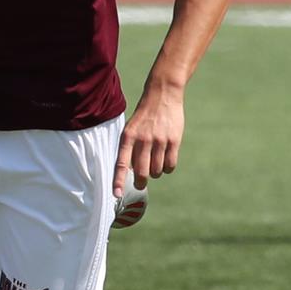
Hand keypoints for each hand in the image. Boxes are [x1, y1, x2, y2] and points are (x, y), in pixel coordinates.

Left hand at [114, 83, 183, 207]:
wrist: (163, 94)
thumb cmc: (144, 115)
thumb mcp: (131, 128)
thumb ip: (129, 148)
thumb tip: (129, 172)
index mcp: (128, 136)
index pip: (121, 163)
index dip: (118, 180)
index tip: (117, 194)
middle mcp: (143, 140)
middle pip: (142, 173)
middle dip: (140, 182)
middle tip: (140, 184)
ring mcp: (159, 141)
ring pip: (157, 171)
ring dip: (155, 173)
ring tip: (154, 163)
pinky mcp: (173, 141)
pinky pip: (170, 165)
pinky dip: (168, 168)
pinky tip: (165, 160)